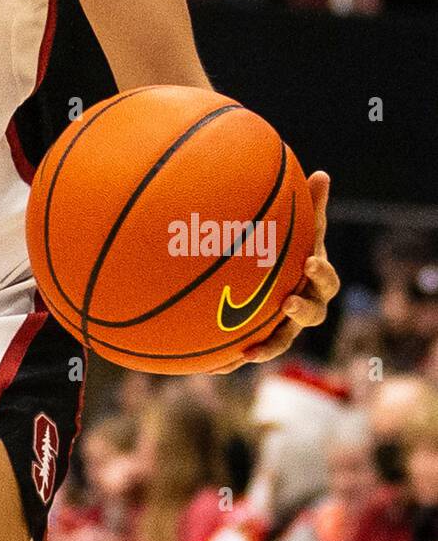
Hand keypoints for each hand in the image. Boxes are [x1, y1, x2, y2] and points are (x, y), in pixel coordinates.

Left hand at [214, 171, 338, 373]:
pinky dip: (233, 361)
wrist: (269, 280)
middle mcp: (302, 307)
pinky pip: (247, 353)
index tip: (310, 261)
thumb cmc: (289, 248)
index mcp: (315, 281)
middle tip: (288, 301)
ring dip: (269, 347)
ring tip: (251, 352)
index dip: (322, 273)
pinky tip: (212, 367)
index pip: (327, 281)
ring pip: (280, 342)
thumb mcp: (299, 228)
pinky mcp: (259, 340)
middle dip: (301, 310)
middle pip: (311, 316)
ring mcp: (282, 327)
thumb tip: (321, 173)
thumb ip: (310, 206)